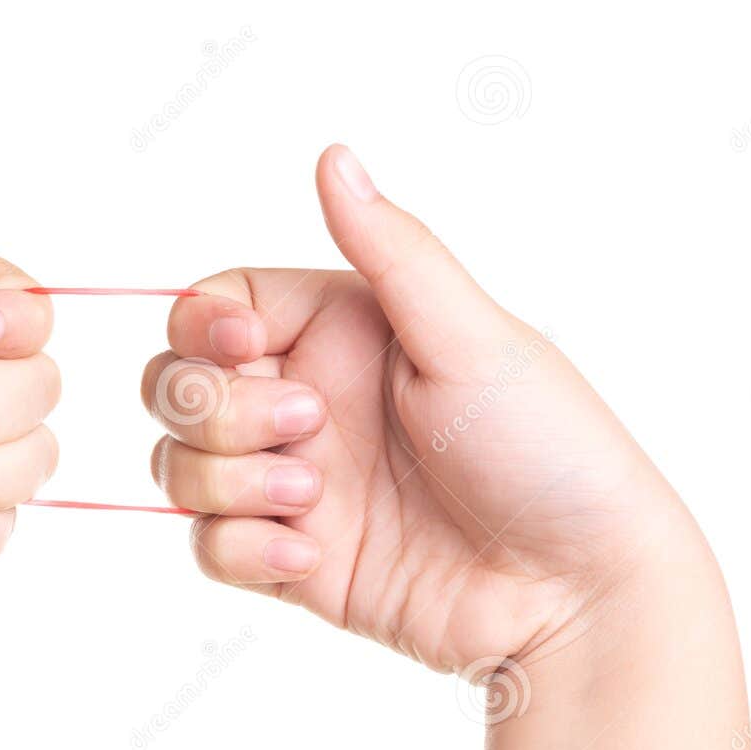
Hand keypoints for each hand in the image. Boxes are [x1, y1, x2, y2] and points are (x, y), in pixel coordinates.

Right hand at [145, 145, 701, 672]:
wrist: (574, 595)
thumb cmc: (549, 452)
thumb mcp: (470, 338)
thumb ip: (390, 253)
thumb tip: (333, 155)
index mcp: (342, 335)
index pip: (216, 307)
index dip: (202, 324)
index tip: (240, 345)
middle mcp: (306, 402)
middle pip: (177, 387)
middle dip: (215, 410)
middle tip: (304, 427)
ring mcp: (295, 484)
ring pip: (179, 468)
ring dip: (226, 481)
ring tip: (311, 499)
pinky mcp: (292, 560)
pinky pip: (209, 546)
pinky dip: (242, 549)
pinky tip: (311, 557)